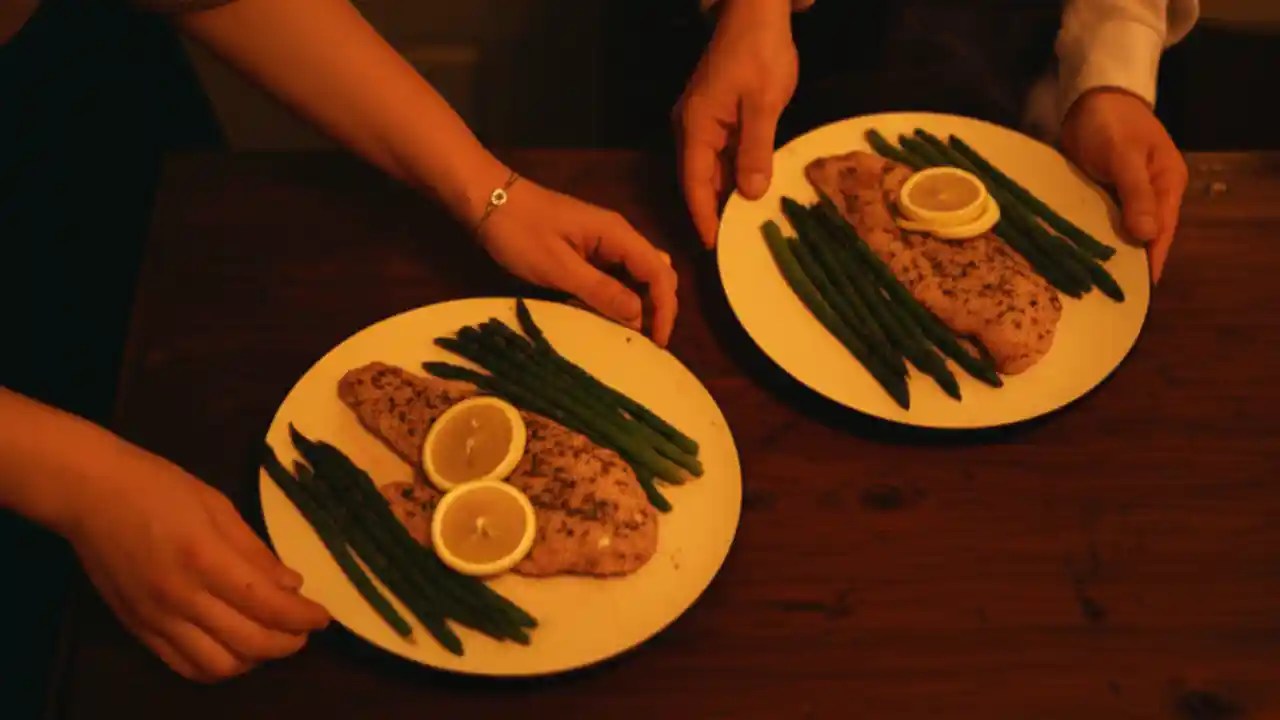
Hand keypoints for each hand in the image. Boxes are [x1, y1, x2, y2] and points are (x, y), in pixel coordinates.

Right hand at [65, 449, 329, 682]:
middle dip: (288, 642)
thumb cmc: (159, 487)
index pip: (268, 605)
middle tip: (303, 631)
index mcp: (206, 558)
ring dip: (254, 659)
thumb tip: (292, 586)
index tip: (324, 616)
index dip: (303, 617)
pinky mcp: (138, 628)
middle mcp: (182, 597)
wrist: (90, 493)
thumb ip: (255, 552)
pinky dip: (217, 666)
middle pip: (250, 643)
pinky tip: (233, 648)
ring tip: (269, 639)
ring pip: (218, 666)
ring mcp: (156, 618)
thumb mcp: (219, 506)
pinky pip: (183, 666)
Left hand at [478, 179, 678, 345]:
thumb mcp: (558, 267)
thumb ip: (601, 290)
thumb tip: (639, 316)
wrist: (487, 199)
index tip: (658, 342)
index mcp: (618, 234)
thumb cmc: (520, 231)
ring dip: (641, 303)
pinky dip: (620, 296)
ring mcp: (603, 240)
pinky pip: (616, 274)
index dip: (665, 308)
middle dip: (658, 307)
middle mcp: (618, 235)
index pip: (659, 272)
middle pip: (656, 272)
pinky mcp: (588, 248)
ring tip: (632, 334)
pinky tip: (609, 315)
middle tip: (648, 342)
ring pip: (638, 274)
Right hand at [674, 0, 797, 247]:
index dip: (703, 217)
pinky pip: (721, 155)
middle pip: (698, 181)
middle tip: (730, 246)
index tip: (713, 247)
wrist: (756, 13)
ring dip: (724, 196)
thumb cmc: (760, 54)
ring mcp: (702, 123)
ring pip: (710, 170)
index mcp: (695, 126)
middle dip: (712, 213)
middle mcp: (691, 128)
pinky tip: (749, 193)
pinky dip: (732, 176)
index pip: (694, 183)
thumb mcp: (763, 104)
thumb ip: (756, 150)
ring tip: (739, 228)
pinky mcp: (716, 118)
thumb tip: (751, 195)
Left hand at [1060, 87, 1187, 283]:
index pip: (1161, 234)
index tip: (1135, 293)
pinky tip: (1075, 256)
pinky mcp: (1101, 192)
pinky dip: (1091, 236)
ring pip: (1119, 231)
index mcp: (1167, 186)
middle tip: (1105, 296)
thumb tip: (1146, 236)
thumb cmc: (1112, 123)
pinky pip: (1099, 220)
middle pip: (1142, 237)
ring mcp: (1125, 195)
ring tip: (1088, 285)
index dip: (1149, 263)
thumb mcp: (1125, 157)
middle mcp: (1151, 195)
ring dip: (1107, 253)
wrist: (1091, 95)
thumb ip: (1136, 195)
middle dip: (1127, 263)